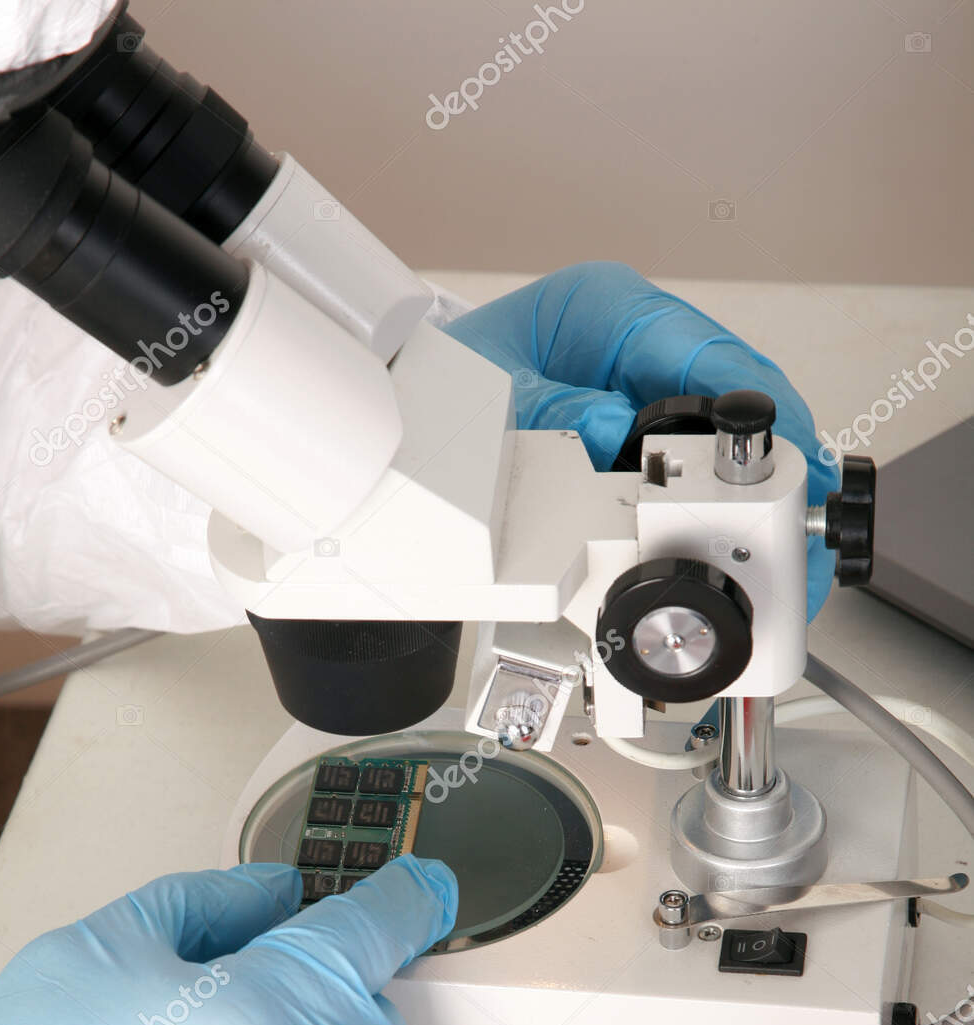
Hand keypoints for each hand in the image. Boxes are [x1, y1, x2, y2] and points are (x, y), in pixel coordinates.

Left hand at [445, 262, 837, 618]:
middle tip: (795, 510)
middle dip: (771, 451)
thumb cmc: (448, 379)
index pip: (705, 350)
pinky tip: (734, 525)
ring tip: (774, 531)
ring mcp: (643, 380)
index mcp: (608, 308)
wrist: (414, 403)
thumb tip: (605, 426)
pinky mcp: (639, 421)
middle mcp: (636, 339)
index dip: (757, 406)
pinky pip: (692, 455)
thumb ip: (546, 413)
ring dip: (748, 479)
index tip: (787, 452)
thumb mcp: (487, 393)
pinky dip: (713, 492)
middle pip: (732, 391)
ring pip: (720, 429)